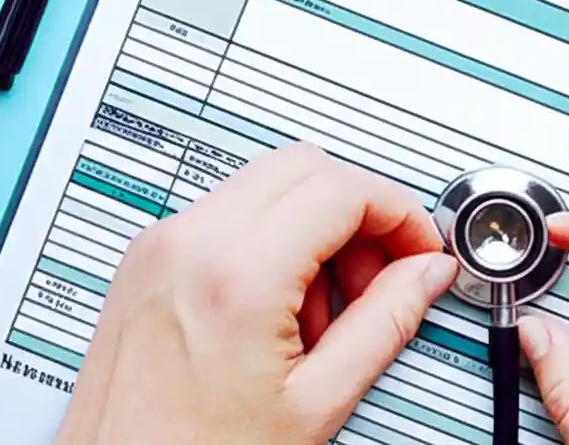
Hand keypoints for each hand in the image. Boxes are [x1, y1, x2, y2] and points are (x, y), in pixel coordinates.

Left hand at [53, 143, 459, 444]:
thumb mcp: (315, 402)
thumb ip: (384, 324)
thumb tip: (424, 273)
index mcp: (235, 274)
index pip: (342, 189)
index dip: (398, 212)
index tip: (418, 249)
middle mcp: (188, 242)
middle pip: (304, 166)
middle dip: (358, 211)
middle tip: (381, 275)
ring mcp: (159, 245)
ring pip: (264, 182)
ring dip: (314, 225)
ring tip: (324, 310)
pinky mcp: (144, 258)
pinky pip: (225, 213)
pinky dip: (270, 239)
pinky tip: (279, 310)